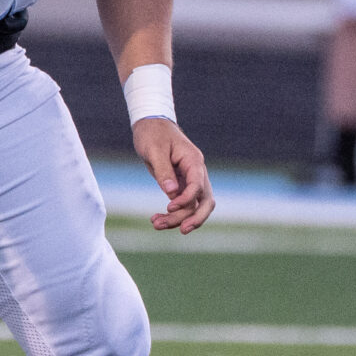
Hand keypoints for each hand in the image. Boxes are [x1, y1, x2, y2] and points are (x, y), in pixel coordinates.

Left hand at [134, 116, 213, 233]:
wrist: (151, 125)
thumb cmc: (153, 134)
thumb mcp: (155, 150)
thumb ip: (164, 171)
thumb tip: (171, 193)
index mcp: (193, 161)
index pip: (197, 186)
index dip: (186, 200)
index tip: (169, 207)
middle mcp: (197, 172)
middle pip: (205, 201)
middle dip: (195, 218)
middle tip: (181, 230)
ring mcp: (191, 180)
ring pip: (193, 207)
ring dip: (177, 219)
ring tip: (155, 224)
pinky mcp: (181, 186)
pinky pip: (183, 205)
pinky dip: (172, 214)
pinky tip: (156, 220)